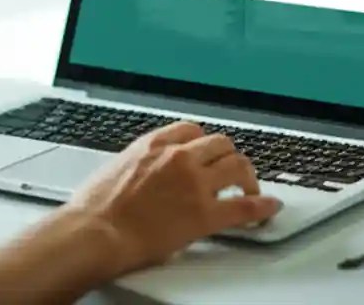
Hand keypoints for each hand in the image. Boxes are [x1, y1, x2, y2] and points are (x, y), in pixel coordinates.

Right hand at [66, 121, 281, 275]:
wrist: (95, 232)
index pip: (192, 131)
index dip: (204, 144)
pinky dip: (262, 206)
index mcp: (154, 144)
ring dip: (247, 177)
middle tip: (231, 172)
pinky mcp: (204, 214)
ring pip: (237, 166)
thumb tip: (145, 173)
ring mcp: (195, 184)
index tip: (208, 154)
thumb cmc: (94, 209)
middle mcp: (179, 158)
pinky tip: (269, 207)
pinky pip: (245, 206)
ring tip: (249, 190)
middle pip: (220, 144)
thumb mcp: (116, 169)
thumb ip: (140, 164)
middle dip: (228, 158)